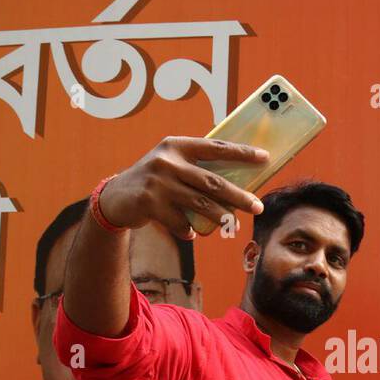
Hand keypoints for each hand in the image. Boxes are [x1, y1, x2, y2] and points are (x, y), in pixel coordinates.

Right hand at [97, 136, 269, 238]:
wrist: (115, 197)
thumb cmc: (154, 181)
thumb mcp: (170, 165)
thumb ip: (196, 168)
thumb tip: (237, 183)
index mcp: (176, 146)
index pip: (215, 147)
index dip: (241, 152)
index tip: (264, 158)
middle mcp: (167, 161)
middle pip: (212, 182)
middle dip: (238, 196)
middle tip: (257, 206)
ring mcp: (158, 183)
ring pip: (200, 204)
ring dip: (220, 217)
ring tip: (233, 225)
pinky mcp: (149, 204)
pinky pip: (180, 223)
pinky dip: (189, 231)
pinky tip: (192, 233)